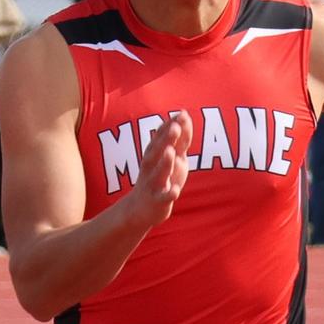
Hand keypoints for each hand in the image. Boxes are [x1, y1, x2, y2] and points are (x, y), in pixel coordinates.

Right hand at [122, 109, 190, 228]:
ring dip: (164, 163)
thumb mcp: (168, 156)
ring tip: (170, 152)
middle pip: (158, 151)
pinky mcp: (157, 201)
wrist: (139, 209)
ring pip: (160, 172)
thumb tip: (183, 113)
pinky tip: (175, 190)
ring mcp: (153, 184)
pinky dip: (169, 194)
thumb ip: (178, 137)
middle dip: (166, 140)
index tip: (181, 114)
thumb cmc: (158, 179)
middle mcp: (151, 167)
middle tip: (175, 127)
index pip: (162, 138)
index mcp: (153, 155)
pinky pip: (163, 197)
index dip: (171, 126)